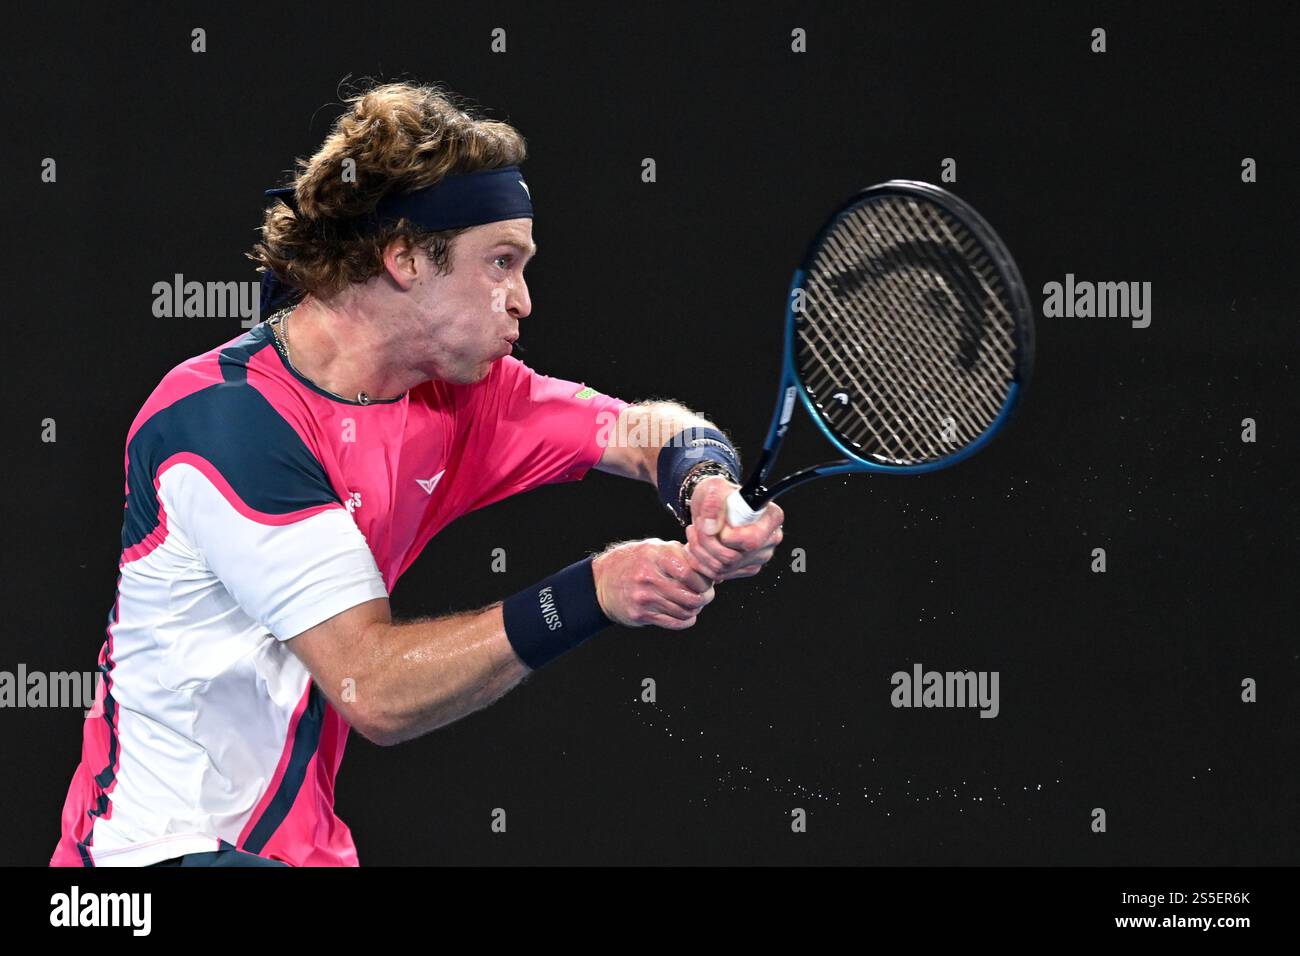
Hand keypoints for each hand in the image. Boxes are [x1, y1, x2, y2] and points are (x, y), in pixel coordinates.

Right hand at [592, 539, 715, 629]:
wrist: (601, 582)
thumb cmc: (633, 562)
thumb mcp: (655, 548)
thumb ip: (682, 555)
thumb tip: (712, 569)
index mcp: (655, 556)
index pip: (690, 572)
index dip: (704, 580)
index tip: (708, 581)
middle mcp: (648, 577)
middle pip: (690, 595)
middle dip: (704, 597)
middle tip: (706, 595)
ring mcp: (644, 597)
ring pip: (684, 610)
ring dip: (695, 609)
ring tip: (694, 603)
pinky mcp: (640, 614)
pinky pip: (673, 622)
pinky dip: (686, 620)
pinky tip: (686, 615)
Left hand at [684, 476, 783, 580]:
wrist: (714, 507)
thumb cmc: (719, 495)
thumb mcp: (713, 487)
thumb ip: (712, 502)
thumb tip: (711, 527)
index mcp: (771, 517)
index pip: (751, 540)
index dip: (727, 537)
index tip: (715, 525)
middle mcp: (770, 539)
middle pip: (734, 557)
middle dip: (707, 544)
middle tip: (697, 528)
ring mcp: (759, 557)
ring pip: (723, 568)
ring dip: (701, 552)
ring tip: (695, 534)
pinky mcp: (746, 568)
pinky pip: (720, 574)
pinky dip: (702, 562)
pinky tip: (699, 546)